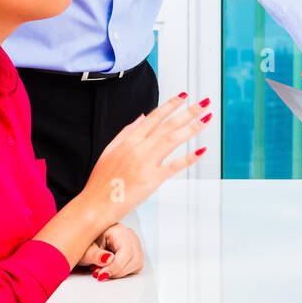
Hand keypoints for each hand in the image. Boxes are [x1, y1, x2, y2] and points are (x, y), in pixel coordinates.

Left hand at [78, 224, 143, 281]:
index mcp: (118, 230)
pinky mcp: (134, 253)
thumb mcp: (85, 250)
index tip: (102, 274)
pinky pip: (135, 266)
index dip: (116, 266)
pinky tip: (110, 268)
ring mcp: (134, 244)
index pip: (126, 251)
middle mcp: (129, 236)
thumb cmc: (86, 243)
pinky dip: (122, 272)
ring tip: (102, 270)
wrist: (85, 241)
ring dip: (118, 273)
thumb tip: (109, 259)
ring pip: (136, 264)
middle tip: (99, 273)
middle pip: (133, 259)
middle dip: (116, 271)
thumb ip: (95, 255)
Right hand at [79, 94, 209, 225]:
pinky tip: (201, 151)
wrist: (95, 205)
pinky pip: (174, 166)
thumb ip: (126, 132)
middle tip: (203, 103)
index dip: (171, 105)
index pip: (154, 117)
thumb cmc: (101, 181)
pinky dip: (189, 158)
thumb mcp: (109, 150)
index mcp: (129, 141)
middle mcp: (139, 149)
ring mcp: (146, 163)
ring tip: (206, 119)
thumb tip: (142, 117)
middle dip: (188, 112)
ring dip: (192, 128)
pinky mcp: (152, 180)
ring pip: (173, 140)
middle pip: (168, 125)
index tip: (184, 96)